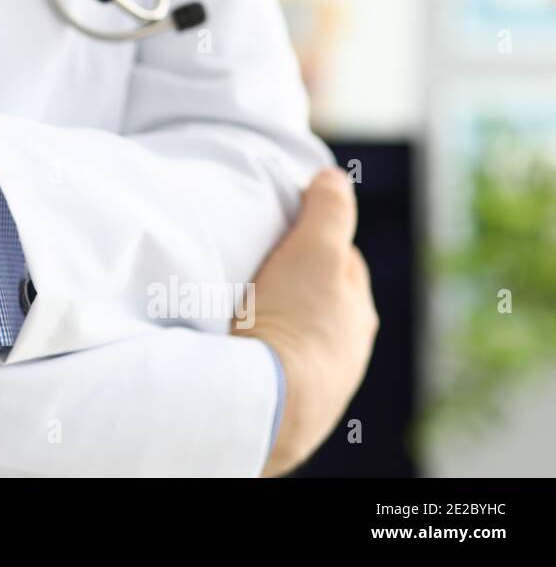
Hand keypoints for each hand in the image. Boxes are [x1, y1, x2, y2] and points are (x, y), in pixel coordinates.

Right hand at [233, 168, 378, 476]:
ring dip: (275, 324)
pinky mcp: (284, 415)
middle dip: (296, 285)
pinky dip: (257, 358)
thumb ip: (328, 209)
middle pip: (320, 304)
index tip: (285, 231)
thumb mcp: (315, 248)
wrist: (268, 403)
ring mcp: (318, 389)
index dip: (316, 239)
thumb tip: (334, 178)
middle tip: (257, 270)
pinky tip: (234, 352)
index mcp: (358, 314)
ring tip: (239, 314)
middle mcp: (347, 355)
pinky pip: (270, 373)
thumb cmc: (294, 320)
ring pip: (295, 340)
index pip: (342, 263)